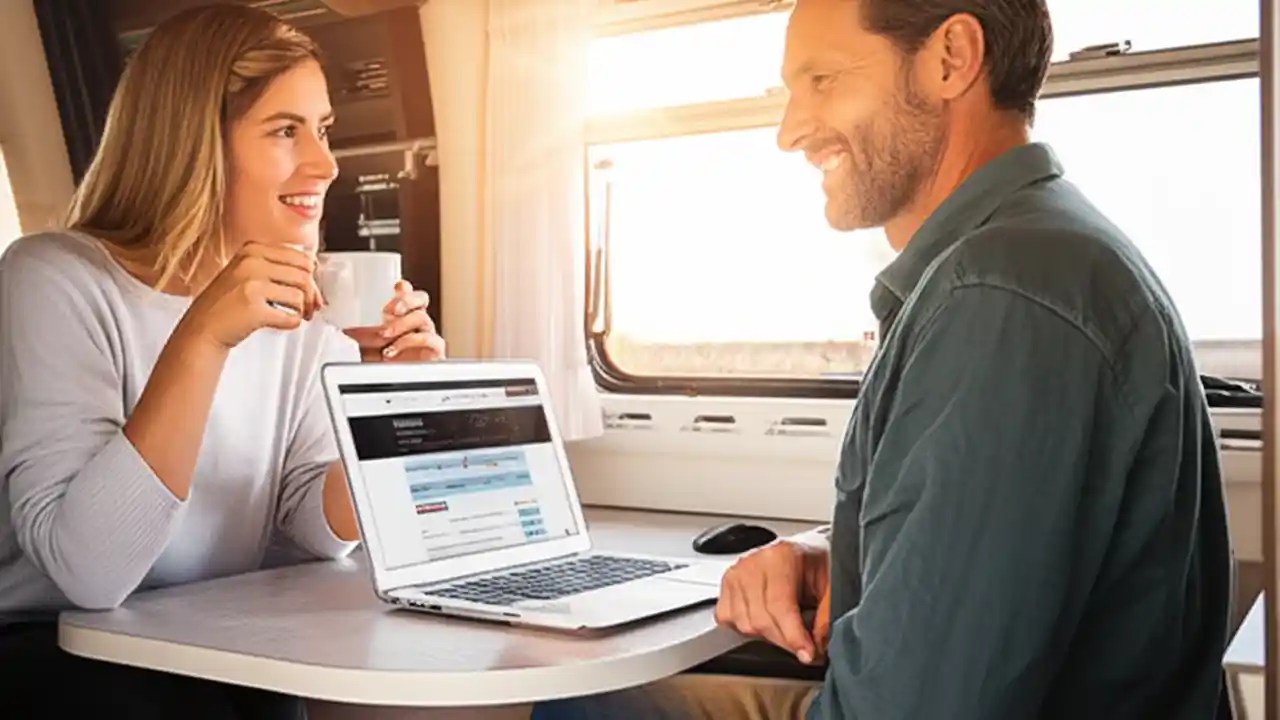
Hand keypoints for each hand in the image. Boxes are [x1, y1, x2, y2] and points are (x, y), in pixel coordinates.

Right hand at [177, 242, 320, 349]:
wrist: (201, 329)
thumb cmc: (226, 304)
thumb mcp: (246, 272)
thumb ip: (275, 267)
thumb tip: (313, 273)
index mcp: (252, 250)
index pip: (300, 257)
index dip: (311, 276)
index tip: (311, 289)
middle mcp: (251, 263)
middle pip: (304, 275)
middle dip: (312, 294)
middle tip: (310, 307)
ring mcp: (252, 285)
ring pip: (300, 295)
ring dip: (303, 310)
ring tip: (297, 315)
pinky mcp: (254, 309)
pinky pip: (290, 316)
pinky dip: (292, 323)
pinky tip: (284, 323)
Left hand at [344, 280, 445, 361]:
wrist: (387, 391)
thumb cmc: (378, 368)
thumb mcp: (362, 346)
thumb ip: (356, 334)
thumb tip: (334, 326)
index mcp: (402, 318)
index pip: (409, 295)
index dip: (404, 289)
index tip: (395, 287)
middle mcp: (417, 324)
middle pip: (422, 299)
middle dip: (406, 300)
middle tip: (389, 310)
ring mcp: (427, 337)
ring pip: (423, 318)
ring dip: (401, 324)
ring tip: (384, 334)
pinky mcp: (434, 353)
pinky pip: (430, 340)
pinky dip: (409, 342)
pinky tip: (394, 350)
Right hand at [714, 539, 829, 663]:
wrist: (805, 552)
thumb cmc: (818, 564)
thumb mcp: (833, 583)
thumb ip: (828, 612)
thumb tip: (818, 642)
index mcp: (781, 557)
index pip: (779, 605)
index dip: (793, 636)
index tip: (807, 653)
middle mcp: (753, 563)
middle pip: (760, 619)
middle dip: (785, 642)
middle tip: (804, 649)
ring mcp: (736, 573)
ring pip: (744, 623)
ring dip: (768, 637)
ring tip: (787, 633)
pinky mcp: (726, 584)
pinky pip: (727, 619)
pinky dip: (746, 628)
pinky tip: (765, 623)